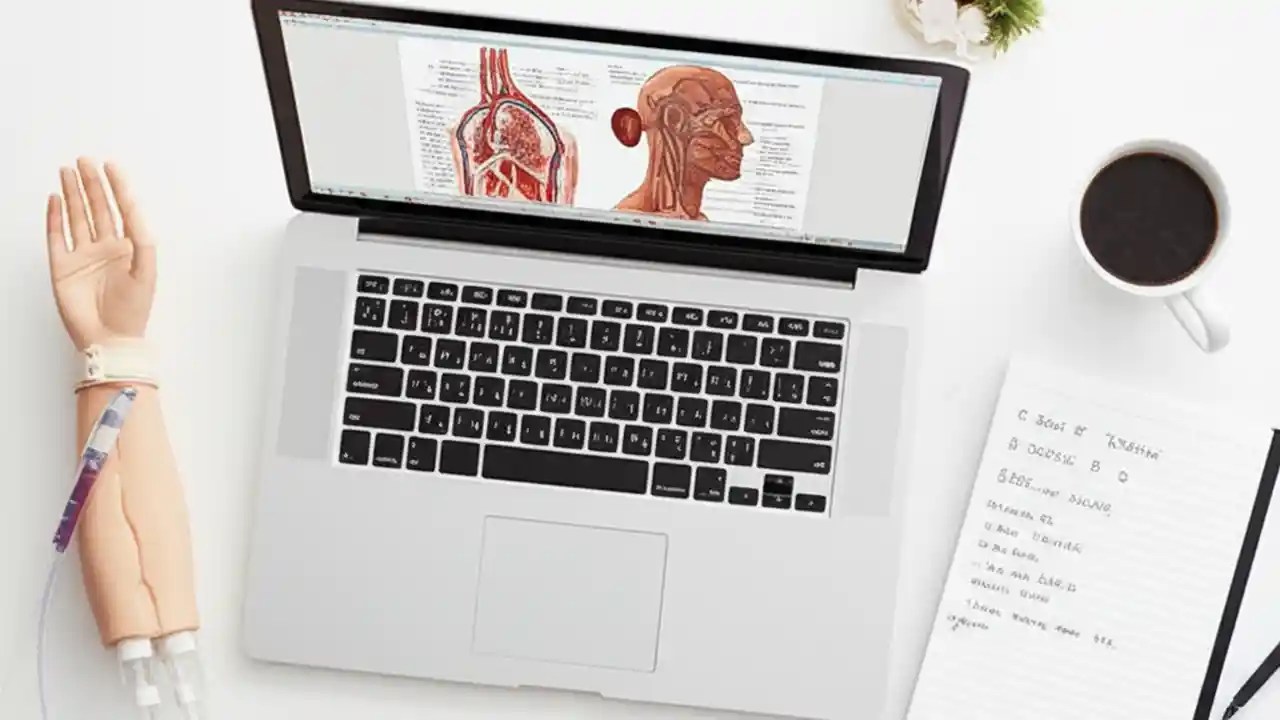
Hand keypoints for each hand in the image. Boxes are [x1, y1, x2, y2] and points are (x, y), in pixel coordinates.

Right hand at [46, 159, 156, 349]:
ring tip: (68, 170)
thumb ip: (143, 242)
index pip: (123, 210)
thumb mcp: (146, 273)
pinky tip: (55, 199)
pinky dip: (54, 217)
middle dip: (92, 183)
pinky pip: (56, 236)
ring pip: (77, 216)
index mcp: (128, 248)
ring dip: (73, 194)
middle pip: (97, 208)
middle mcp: (105, 248)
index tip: (111, 166)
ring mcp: (82, 256)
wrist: (110, 338)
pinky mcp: (62, 267)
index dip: (118, 187)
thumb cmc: (132, 310)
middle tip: (85, 160)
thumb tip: (137, 213)